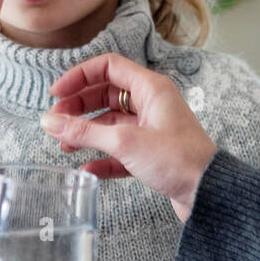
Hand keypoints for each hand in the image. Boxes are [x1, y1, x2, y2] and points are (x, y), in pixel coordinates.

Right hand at [40, 52, 217, 221]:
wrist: (209, 194)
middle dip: (78, 108)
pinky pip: (119, 150)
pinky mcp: (151, 154)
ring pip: (110, 123)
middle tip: (55, 123)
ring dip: (86, 133)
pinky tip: (85, 170)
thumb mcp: (125, 142)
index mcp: (151, 88)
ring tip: (64, 147)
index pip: (108, 67)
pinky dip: (101, 158)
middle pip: (105, 94)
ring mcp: (151, 129)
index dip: (79, 76)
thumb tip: (50, 122)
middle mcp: (151, 104)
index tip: (56, 94)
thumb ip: (84, 132)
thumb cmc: (178, 160)